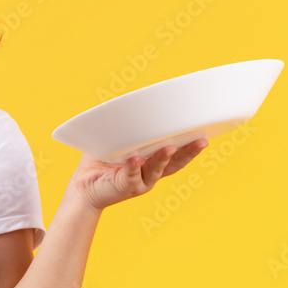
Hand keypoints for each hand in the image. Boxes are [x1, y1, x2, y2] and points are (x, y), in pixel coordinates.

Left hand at [66, 138, 207, 210]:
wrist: (83, 187)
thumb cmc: (100, 162)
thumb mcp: (116, 141)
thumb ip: (125, 127)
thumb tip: (130, 100)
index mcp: (152, 161)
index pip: (176, 153)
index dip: (190, 145)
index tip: (204, 133)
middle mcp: (150, 173)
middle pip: (174, 163)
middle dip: (189, 152)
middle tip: (201, 141)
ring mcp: (139, 181)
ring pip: (155, 170)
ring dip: (163, 158)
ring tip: (170, 147)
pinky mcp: (125, 186)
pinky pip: (130, 176)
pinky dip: (132, 167)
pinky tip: (134, 159)